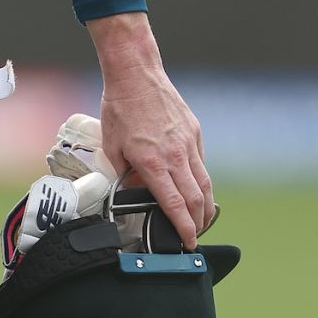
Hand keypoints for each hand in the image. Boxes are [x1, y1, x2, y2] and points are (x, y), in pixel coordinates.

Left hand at [87, 14, 213, 250]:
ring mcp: (188, 143)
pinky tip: (195, 189)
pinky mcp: (195, 133)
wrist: (136, 75)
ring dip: (205, 206)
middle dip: (197, 223)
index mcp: (152, 162)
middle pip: (196, 199)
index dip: (183, 227)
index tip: (187, 242)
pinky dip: (200, 181)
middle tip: (193, 237)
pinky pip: (201, 163)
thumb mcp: (112, 147)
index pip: (174, 204)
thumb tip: (133, 192)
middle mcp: (175, 155)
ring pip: (205, 183)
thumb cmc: (119, 109)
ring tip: (200, 220)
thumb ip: (124, 174)